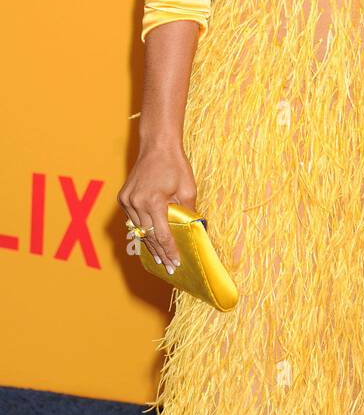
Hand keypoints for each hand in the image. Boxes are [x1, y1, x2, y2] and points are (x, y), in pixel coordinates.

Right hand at [118, 144, 196, 276]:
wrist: (157, 145)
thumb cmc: (176, 165)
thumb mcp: (188, 189)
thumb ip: (187, 212)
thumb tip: (189, 231)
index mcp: (153, 201)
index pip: (162, 234)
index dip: (170, 251)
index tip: (176, 263)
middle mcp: (136, 202)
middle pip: (149, 236)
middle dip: (160, 253)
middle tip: (169, 268)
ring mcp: (127, 200)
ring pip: (139, 230)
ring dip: (150, 245)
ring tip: (160, 259)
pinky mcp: (123, 198)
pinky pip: (133, 221)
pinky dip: (142, 231)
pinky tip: (150, 241)